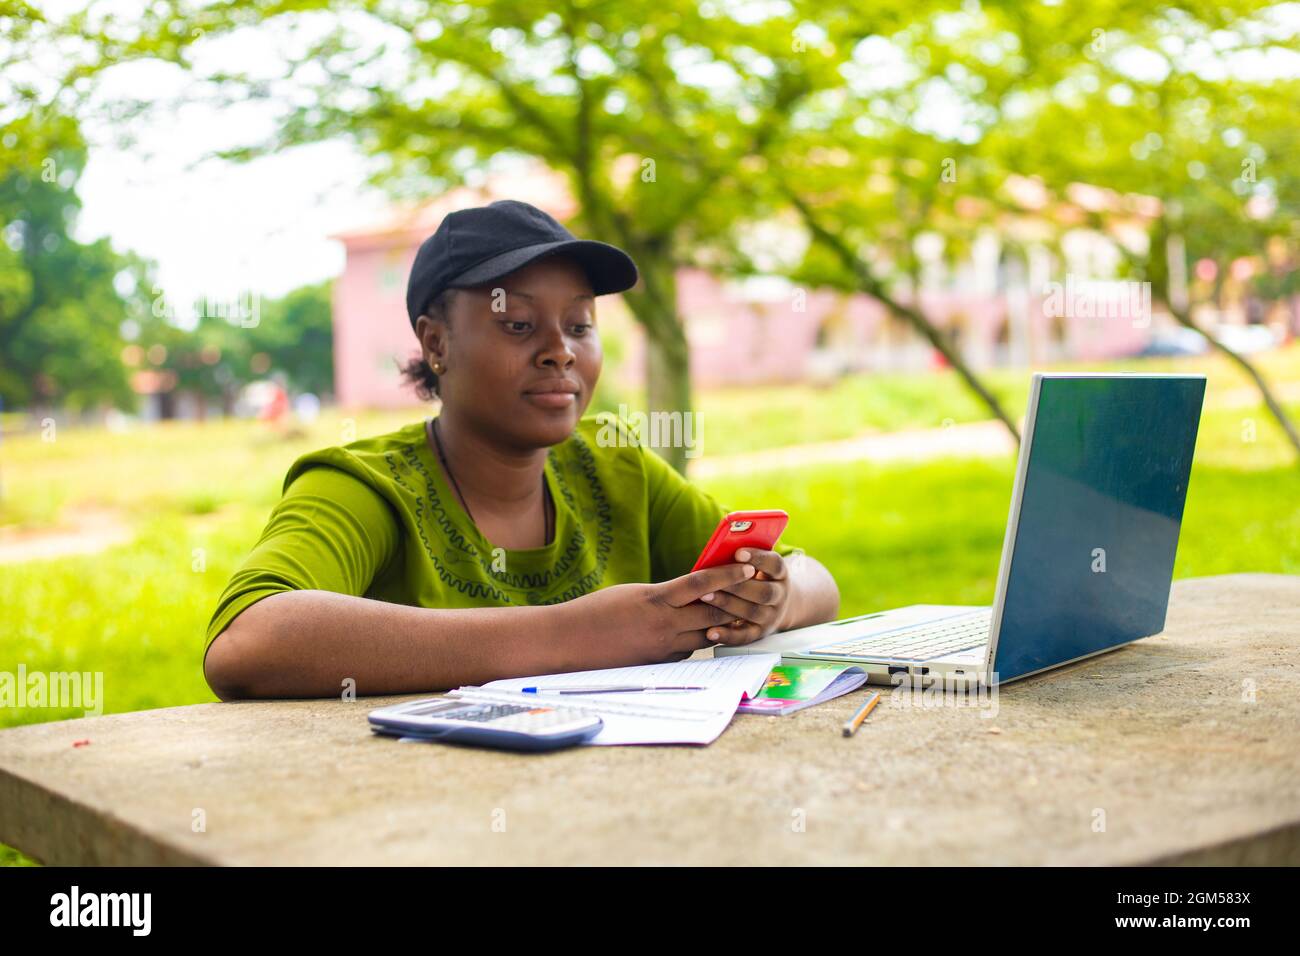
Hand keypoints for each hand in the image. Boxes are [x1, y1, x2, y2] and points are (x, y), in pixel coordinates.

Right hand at [562, 562, 758, 664]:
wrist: (569, 641)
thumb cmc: (597, 611)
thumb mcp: (635, 593)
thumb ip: (665, 595)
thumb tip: (693, 594)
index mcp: (657, 599)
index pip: (702, 584)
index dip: (728, 575)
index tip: (747, 567)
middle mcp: (664, 625)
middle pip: (713, 615)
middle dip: (735, 604)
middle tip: (753, 594)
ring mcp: (663, 648)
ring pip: (706, 637)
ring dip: (721, 627)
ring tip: (738, 616)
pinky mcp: (658, 664)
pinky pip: (687, 652)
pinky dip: (696, 642)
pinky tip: (699, 635)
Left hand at [697, 548, 791, 645]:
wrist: (774, 604)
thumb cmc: (755, 578)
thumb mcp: (756, 566)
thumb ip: (741, 560)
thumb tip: (716, 552)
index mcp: (780, 574)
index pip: (774, 564)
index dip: (758, 558)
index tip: (738, 553)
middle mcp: (779, 595)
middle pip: (764, 592)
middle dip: (737, 585)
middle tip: (712, 579)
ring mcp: (770, 616)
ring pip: (752, 612)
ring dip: (727, 604)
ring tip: (704, 596)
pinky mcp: (758, 633)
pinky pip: (744, 636)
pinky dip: (727, 635)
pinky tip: (710, 631)